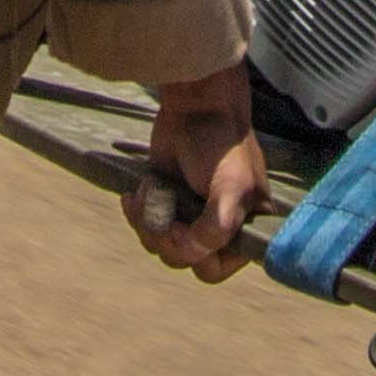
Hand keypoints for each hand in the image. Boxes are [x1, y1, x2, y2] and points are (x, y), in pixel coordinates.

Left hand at [126, 65, 263, 280]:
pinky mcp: (164, 202)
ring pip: (158, 245)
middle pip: (182, 260)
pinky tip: (134, 194)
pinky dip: (136, 213)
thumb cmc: (221, 144)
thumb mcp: (231, 187)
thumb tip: (191, 252)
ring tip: (151, 192)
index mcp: (242, 229)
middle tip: (163, 211)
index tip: (184, 227)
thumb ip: (218, 227)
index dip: (194, 256)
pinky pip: (145, 226)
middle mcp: (216, 227)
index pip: (214, 270)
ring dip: (148, 222)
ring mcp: (188, 215)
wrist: (195, 105)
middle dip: (165, 238)